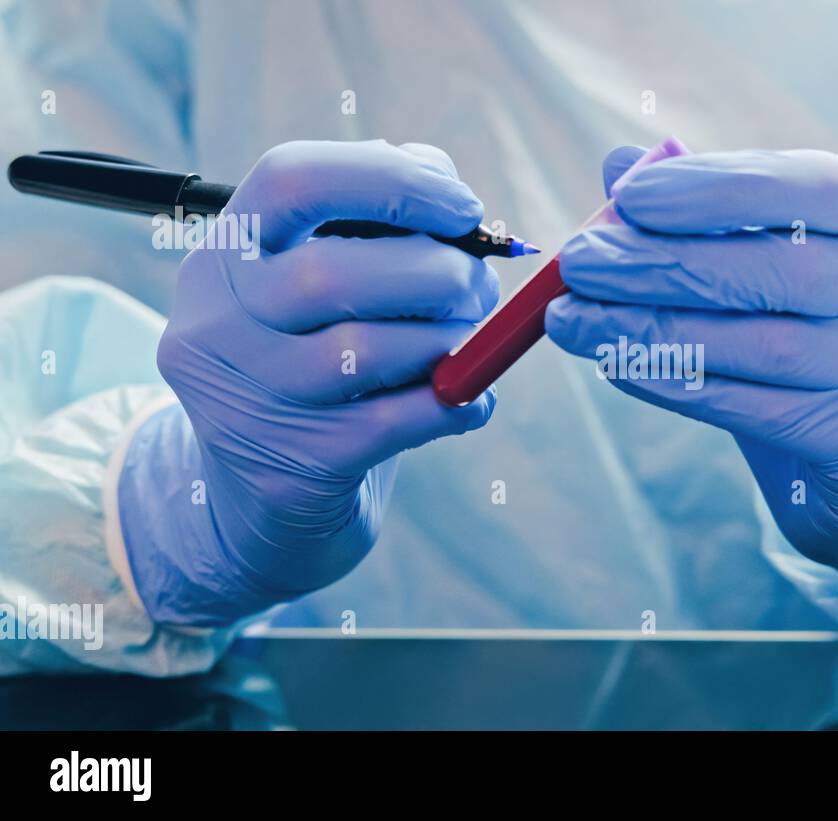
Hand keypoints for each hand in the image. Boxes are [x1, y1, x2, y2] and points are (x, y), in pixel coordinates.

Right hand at [121, 139, 497, 623]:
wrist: (260, 499)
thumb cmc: (315, 362)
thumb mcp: (320, 281)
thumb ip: (379, 219)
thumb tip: (444, 182)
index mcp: (226, 253)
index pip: (291, 181)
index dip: (390, 181)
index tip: (463, 206)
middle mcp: (217, 321)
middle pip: (332, 274)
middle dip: (436, 272)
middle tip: (479, 285)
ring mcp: (249, 398)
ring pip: (366, 351)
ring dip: (449, 339)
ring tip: (472, 339)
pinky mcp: (296, 465)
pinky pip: (398, 421)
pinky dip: (456, 401)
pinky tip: (471, 397)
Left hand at [547, 147, 837, 598]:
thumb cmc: (820, 355)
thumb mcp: (779, 278)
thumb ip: (712, 220)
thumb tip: (619, 165)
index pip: (815, 186)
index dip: (720, 188)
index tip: (629, 196)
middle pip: (786, 269)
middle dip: (667, 262)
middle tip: (580, 260)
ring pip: (768, 347)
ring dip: (655, 330)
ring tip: (576, 319)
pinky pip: (758, 411)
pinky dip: (678, 383)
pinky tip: (619, 365)